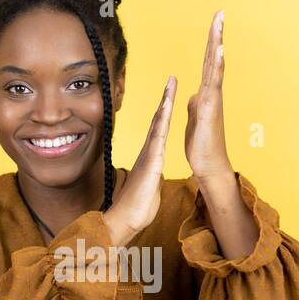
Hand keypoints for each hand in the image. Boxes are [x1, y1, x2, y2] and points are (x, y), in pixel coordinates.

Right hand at [104, 75, 175, 245]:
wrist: (126, 220)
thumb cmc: (137, 208)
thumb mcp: (149, 187)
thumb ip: (152, 176)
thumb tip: (153, 172)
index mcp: (151, 157)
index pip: (159, 129)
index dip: (164, 111)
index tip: (170, 95)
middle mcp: (149, 151)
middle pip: (158, 120)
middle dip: (165, 99)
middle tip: (171, 79)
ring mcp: (150, 155)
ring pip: (159, 124)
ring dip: (166, 103)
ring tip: (171, 84)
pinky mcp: (152, 162)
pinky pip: (159, 137)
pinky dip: (163, 121)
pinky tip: (168, 107)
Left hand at [184, 10, 233, 183]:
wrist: (208, 165)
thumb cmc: (202, 145)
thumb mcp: (193, 119)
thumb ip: (194, 105)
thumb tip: (193, 96)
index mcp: (206, 94)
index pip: (207, 63)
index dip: (210, 44)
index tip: (214, 23)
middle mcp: (212, 92)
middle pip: (213, 58)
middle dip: (216, 35)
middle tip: (220, 13)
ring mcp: (213, 98)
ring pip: (215, 66)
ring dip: (217, 43)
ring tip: (219, 23)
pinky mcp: (210, 107)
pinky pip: (214, 82)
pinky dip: (217, 65)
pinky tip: (220, 50)